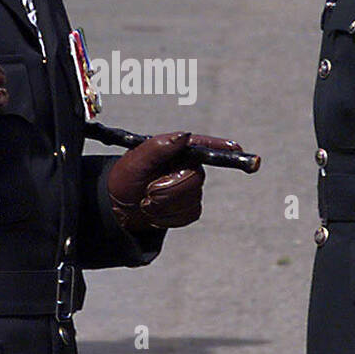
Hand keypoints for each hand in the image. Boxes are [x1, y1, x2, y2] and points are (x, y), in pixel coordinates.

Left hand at [107, 132, 241, 231]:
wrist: (117, 206)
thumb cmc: (125, 178)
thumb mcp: (136, 159)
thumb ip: (161, 146)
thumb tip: (185, 136)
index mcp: (177, 149)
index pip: (204, 146)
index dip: (223, 147)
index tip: (237, 149)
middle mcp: (188, 166)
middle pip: (196, 179)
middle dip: (169, 189)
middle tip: (148, 193)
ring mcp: (190, 187)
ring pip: (192, 199)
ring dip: (165, 205)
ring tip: (147, 202)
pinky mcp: (189, 207)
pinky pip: (188, 214)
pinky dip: (168, 217)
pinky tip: (155, 212)